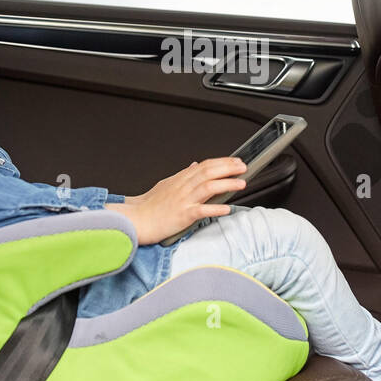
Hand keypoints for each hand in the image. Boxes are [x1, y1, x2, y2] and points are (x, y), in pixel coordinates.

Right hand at [108, 158, 246, 243]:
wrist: (137, 220)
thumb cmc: (149, 205)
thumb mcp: (166, 184)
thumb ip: (182, 175)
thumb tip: (194, 164)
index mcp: (180, 179)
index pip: (204, 166)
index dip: (222, 162)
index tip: (236, 161)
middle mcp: (182, 187)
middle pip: (208, 172)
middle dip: (228, 168)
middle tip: (243, 167)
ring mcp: (183, 200)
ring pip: (208, 187)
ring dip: (226, 184)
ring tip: (241, 183)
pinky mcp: (182, 215)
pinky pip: (201, 210)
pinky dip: (215, 208)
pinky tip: (227, 208)